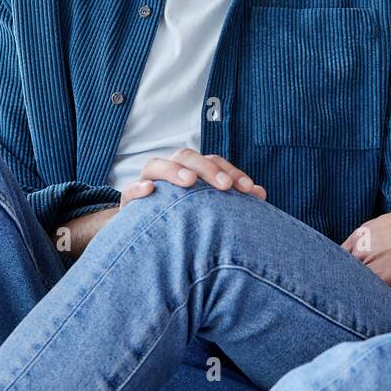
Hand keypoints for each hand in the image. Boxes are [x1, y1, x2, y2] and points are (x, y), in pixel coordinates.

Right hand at [119, 148, 266, 207]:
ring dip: (174, 171)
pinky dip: (138, 188)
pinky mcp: (129, 201)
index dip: (232, 171)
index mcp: (191, 169)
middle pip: (187, 157)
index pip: (213, 161)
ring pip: (156, 165)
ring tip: (189, 181)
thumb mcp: (209, 207)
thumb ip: (232, 198)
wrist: (146, 233)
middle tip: (225, 186)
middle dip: (207, 169)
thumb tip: (260, 193)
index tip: (249, 189)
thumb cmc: (185, 216)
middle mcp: (169, 170)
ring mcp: (147, 182)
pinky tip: (149, 190)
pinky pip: (130, 191)